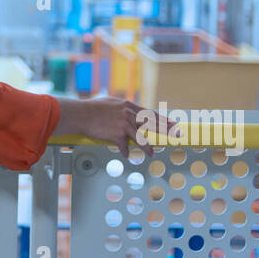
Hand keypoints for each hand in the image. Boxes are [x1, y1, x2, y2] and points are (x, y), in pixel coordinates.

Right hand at [56, 96, 175, 158]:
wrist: (81, 114)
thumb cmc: (92, 108)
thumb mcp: (110, 103)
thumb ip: (122, 108)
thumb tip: (129, 112)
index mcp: (128, 105)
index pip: (150, 113)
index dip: (163, 119)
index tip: (173, 122)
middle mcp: (128, 114)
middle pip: (152, 123)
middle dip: (166, 129)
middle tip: (177, 134)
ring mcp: (123, 124)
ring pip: (141, 138)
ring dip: (147, 147)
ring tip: (152, 154)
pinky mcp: (117, 134)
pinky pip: (124, 146)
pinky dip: (125, 151)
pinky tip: (126, 155)